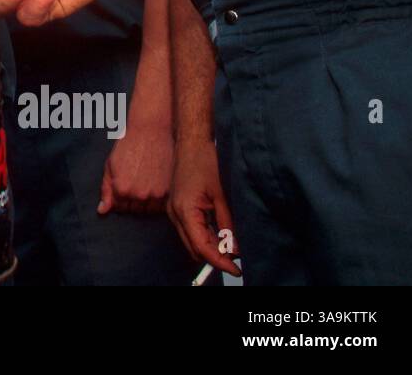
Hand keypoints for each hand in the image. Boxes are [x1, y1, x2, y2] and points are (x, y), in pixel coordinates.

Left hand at [99, 120, 172, 215]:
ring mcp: (157, 194)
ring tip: (146, 182)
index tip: (125, 185)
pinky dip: (158, 199)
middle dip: (133, 200)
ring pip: (149, 209)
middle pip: (134, 210)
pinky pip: (162, 205)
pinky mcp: (170, 191)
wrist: (151, 131)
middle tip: (136, 182)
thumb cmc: (128, 146)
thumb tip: (102, 211)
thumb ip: (106, 190)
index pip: (119, 208)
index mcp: (122, 190)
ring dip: (146, 201)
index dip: (121, 198)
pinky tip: (155, 183)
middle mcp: (139, 195)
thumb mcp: (110, 165)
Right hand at [167, 139, 239, 276]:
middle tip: (237, 261)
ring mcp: (174, 211)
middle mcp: (174, 214)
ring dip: (211, 247)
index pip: (201, 247)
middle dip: (215, 257)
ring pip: (191, 241)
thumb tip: (235, 248)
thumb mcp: (222, 195)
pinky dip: (206, 236)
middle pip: (194, 248)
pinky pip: (190, 230)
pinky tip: (222, 235)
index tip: (236, 270)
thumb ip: (227, 223)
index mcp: (184, 210)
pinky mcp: (177, 207)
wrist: (190, 141)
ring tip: (233, 248)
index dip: (220, 262)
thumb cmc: (205, 161)